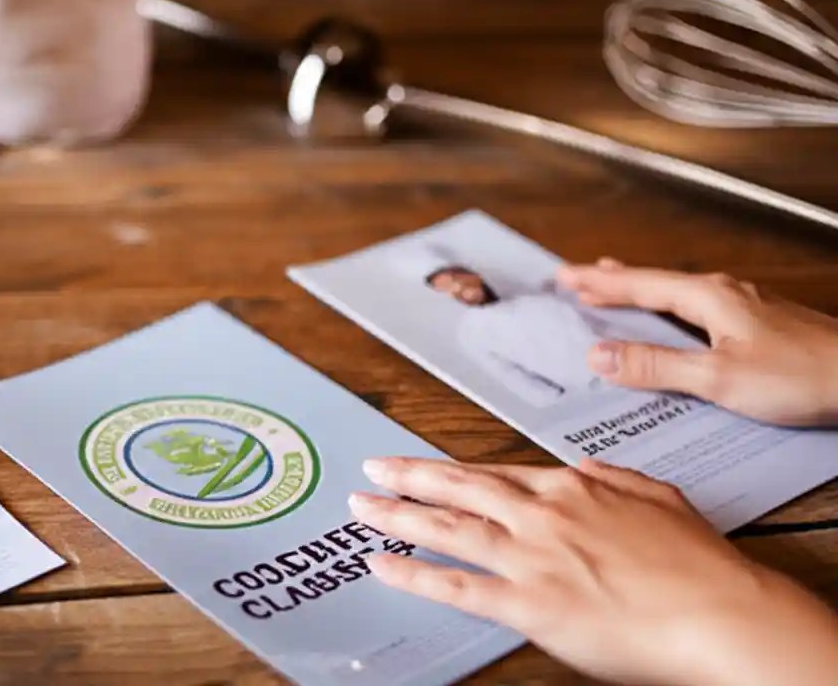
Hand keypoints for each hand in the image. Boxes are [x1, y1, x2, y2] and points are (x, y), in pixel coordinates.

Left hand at [350, 458, 837, 685]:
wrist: (720, 615)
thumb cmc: (699, 566)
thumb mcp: (659, 499)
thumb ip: (614, 480)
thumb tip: (583, 469)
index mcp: (573, 488)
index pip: (497, 474)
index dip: (453, 470)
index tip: (426, 466)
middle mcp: (543, 515)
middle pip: (460, 487)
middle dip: (409, 476)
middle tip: (373, 468)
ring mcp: (531, 558)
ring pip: (447, 527)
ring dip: (397, 515)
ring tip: (362, 507)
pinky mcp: (528, 604)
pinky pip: (455, 585)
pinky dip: (413, 574)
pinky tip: (383, 566)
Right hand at [557, 259, 837, 425]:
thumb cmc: (802, 376)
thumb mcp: (716, 378)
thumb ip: (656, 366)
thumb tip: (601, 357)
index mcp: (709, 298)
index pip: (638, 284)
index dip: (598, 283)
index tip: (565, 277)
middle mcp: (726, 294)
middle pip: (656, 281)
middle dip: (615, 280)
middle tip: (580, 278)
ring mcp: (747, 307)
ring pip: (679, 292)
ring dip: (643, 290)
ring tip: (619, 287)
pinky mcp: (762, 325)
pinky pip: (700, 306)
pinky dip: (672, 306)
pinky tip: (679, 316)